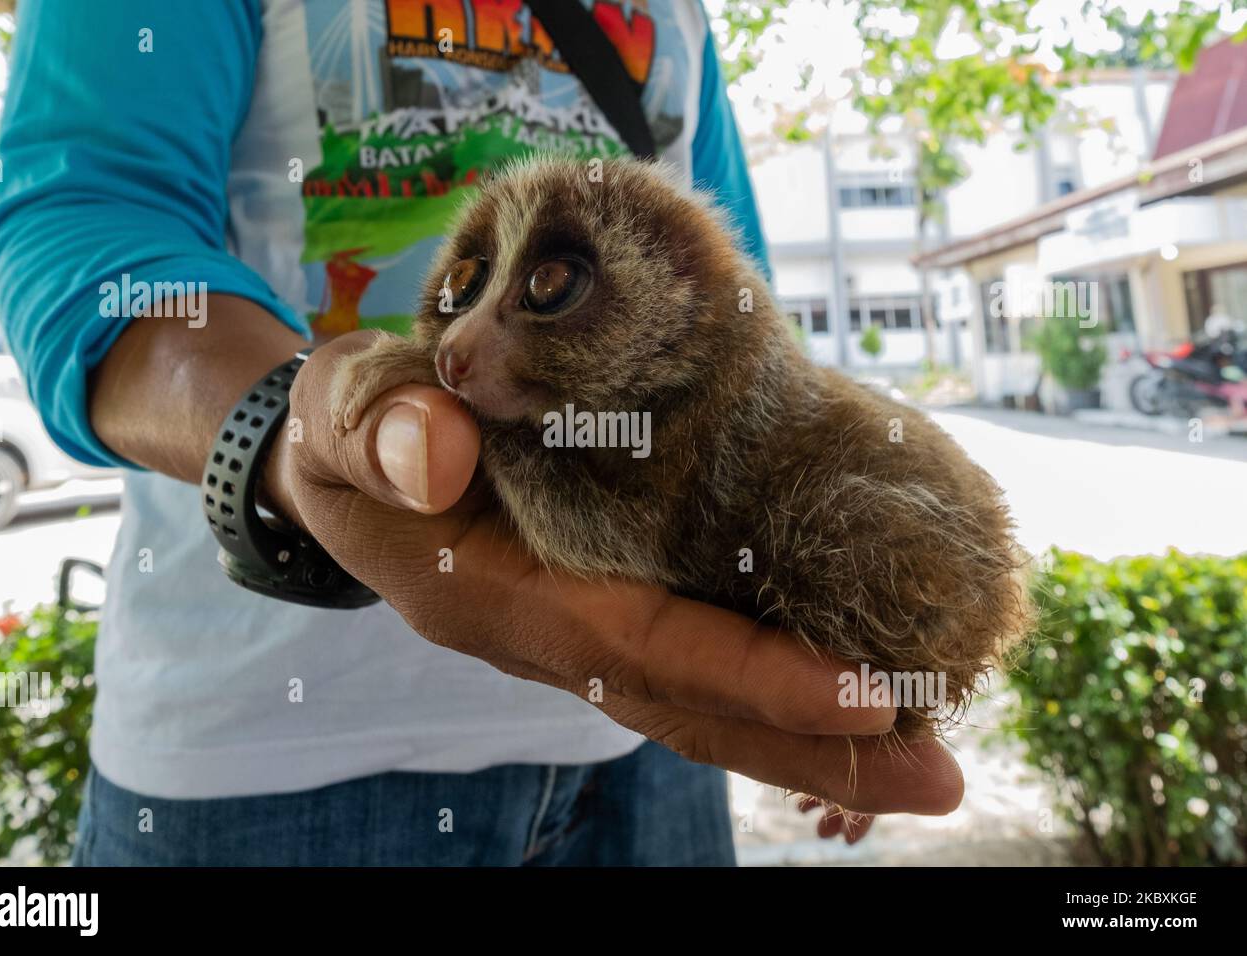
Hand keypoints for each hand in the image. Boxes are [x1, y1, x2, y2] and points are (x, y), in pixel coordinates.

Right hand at [264, 331, 964, 815]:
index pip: (640, 651)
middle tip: (939, 778)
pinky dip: (774, 676)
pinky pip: (698, 651)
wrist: (342, 457)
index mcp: (499, 598)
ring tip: (926, 748)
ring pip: (705, 694)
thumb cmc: (349, 429)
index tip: (865, 698)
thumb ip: (374, 427)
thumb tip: (437, 451)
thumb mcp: (341, 410)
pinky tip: (856, 677)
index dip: (749, 679)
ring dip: (811, 732)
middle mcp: (553, 633)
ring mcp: (583, 623)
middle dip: (812, 749)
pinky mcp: (606, 596)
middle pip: (693, 707)